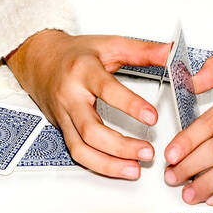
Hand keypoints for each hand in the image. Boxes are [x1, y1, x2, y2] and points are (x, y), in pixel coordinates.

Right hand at [5, 30, 170, 179]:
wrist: (40, 60)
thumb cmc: (75, 53)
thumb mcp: (111, 44)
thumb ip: (143, 51)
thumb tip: (171, 52)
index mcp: (83, 70)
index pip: (107, 90)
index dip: (130, 105)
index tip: (152, 117)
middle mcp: (70, 96)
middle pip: (91, 129)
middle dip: (120, 146)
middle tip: (147, 151)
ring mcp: (64, 115)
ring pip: (81, 148)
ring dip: (108, 164)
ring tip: (134, 169)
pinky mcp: (62, 129)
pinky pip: (77, 152)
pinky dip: (98, 165)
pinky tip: (118, 168)